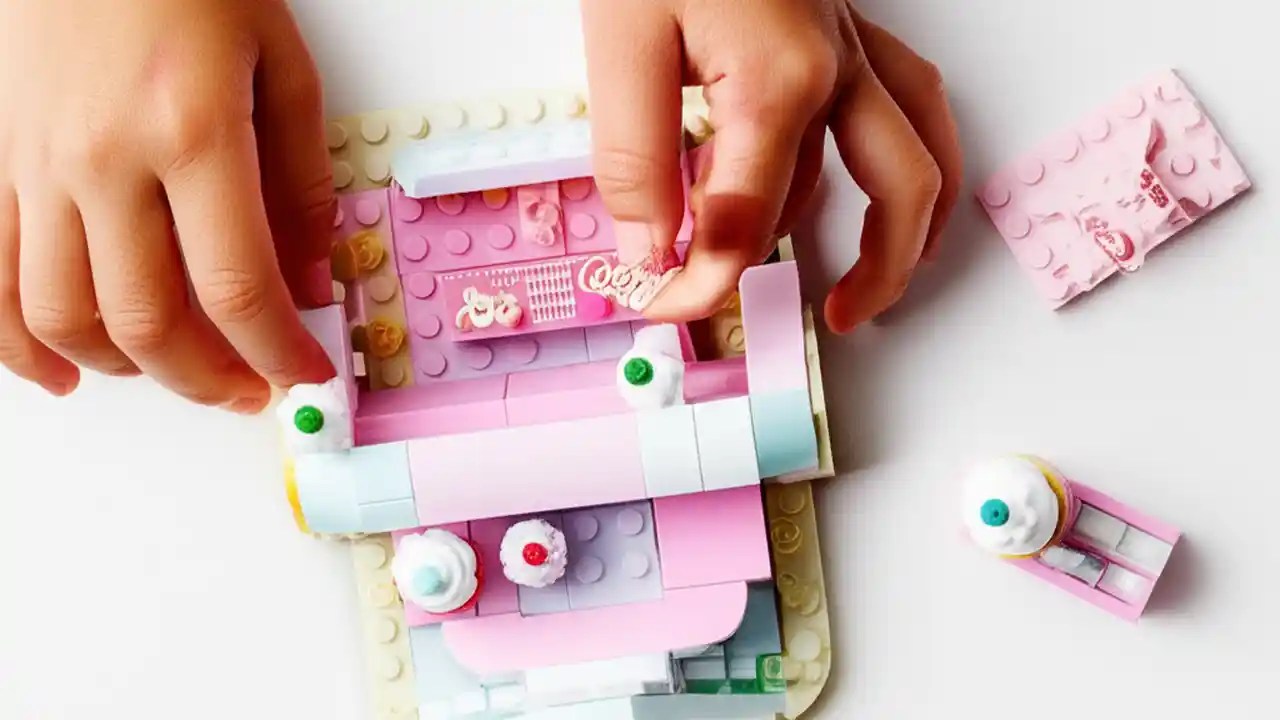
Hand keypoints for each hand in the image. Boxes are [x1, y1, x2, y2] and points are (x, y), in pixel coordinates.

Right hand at [0, 0, 335, 411]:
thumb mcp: (279, 63)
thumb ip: (301, 179)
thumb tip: (312, 274)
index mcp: (190, 132)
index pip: (238, 286)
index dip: (276, 351)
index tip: (304, 372)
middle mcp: (103, 160)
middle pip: (148, 321)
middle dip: (210, 378)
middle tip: (250, 389)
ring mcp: (35, 166)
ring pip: (63, 316)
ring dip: (129, 369)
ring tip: (180, 374)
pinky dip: (22, 344)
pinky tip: (64, 373)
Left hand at [581, 0, 961, 331]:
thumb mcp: (620, 42)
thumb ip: (635, 157)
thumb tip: (653, 248)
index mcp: (779, 81)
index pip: (746, 220)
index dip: (701, 279)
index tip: (661, 303)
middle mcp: (838, 71)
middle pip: (867, 200)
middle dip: (856, 277)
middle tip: (809, 321)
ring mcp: (857, 51)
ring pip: (912, 162)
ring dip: (900, 235)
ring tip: (867, 291)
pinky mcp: (854, 36)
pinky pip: (921, 113)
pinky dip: (918, 170)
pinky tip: (902, 199)